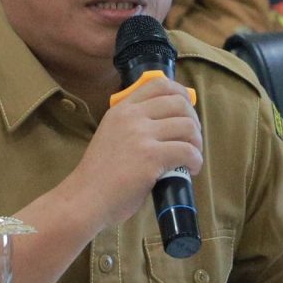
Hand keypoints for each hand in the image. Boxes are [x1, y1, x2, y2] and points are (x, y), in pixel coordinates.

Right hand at [67, 73, 202, 228]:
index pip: (159, 84)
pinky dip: (196, 161)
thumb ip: (133, 126)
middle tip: (192, 140)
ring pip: (187, 126)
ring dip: (197, 142)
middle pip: (179, 103)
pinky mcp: (151, 157)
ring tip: (192, 157)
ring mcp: (141, 135)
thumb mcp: (111, 135)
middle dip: (194, 120)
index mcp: (121, 109)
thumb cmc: (98, 175)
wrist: (85, 199)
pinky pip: (188, 151)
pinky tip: (191, 169)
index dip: (181, 93)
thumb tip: (167, 125)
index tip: (187, 109)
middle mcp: (131, 117)